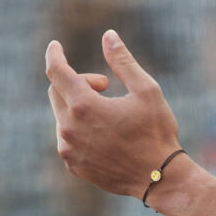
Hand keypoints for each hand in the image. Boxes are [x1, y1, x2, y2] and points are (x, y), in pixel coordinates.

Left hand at [46, 30, 182, 197]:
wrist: (160, 179)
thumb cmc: (156, 133)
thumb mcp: (146, 90)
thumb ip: (123, 61)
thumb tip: (108, 36)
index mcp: (84, 106)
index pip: (56, 71)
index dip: (54, 55)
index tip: (55, 46)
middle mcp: (69, 128)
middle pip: (57, 92)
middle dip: (78, 84)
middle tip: (105, 88)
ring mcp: (69, 149)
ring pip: (61, 117)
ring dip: (79, 109)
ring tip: (109, 116)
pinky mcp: (73, 165)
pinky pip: (67, 140)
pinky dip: (80, 130)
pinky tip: (106, 136)